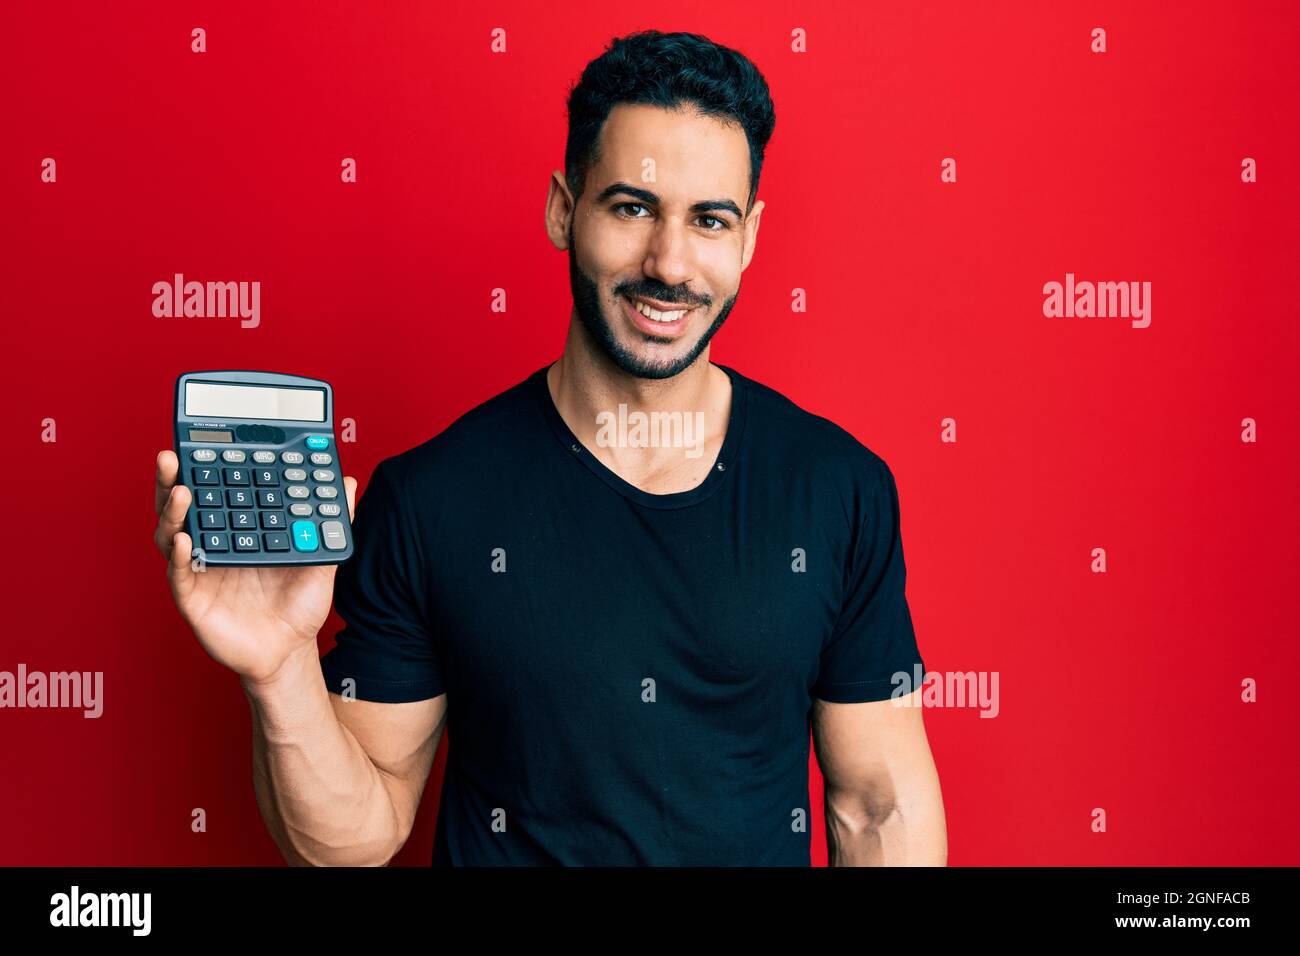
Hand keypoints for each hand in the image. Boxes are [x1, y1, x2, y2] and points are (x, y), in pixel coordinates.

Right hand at [153, 450, 357, 685]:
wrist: (290, 650)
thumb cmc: (298, 604)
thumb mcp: (320, 557)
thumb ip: (331, 521)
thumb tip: (346, 481)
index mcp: (236, 528)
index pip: (214, 490)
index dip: (203, 466)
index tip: (201, 440)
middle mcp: (212, 544)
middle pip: (182, 506)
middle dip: (172, 479)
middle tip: (171, 456)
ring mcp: (200, 570)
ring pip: (172, 535)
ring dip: (173, 512)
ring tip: (181, 490)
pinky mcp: (193, 599)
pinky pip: (180, 575)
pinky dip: (182, 556)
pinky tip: (188, 541)